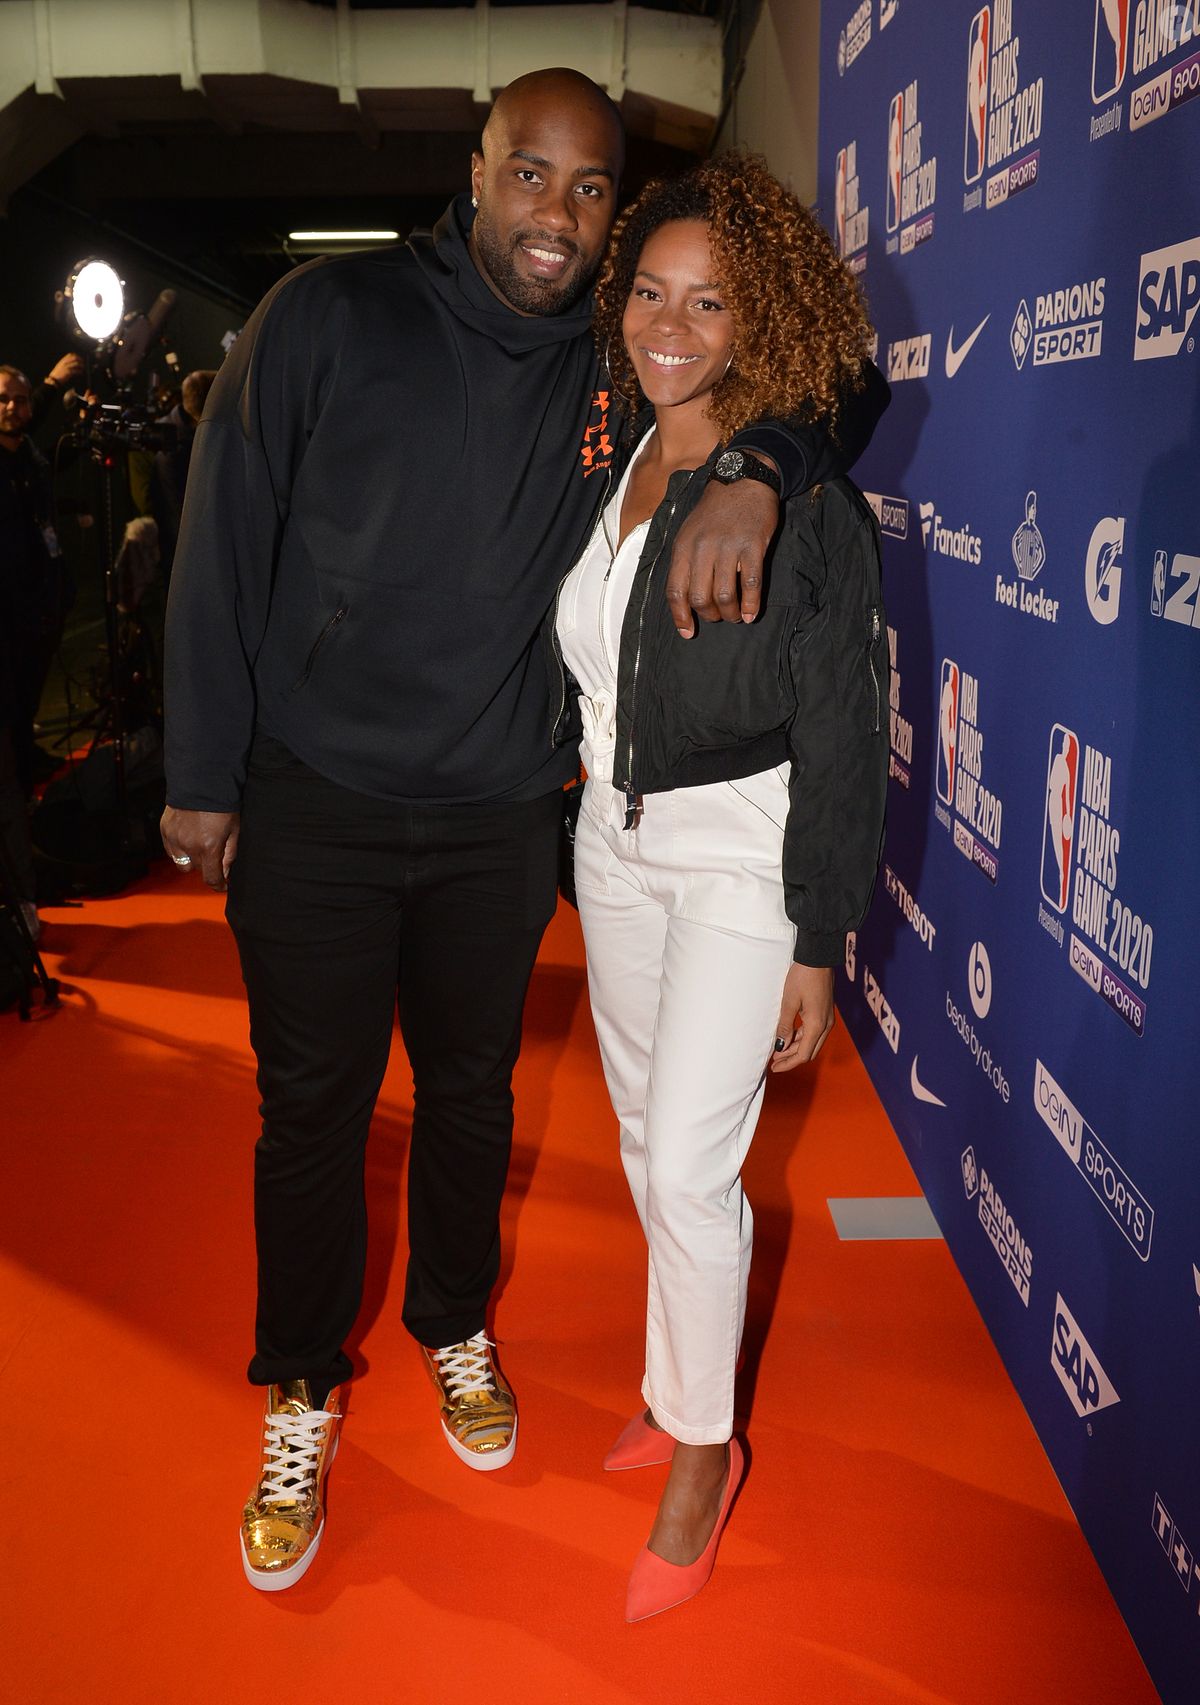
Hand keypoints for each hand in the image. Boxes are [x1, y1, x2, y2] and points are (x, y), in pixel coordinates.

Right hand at [44, 353, 83, 387]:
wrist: (54, 379)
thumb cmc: (57, 374)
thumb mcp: (60, 366)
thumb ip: (65, 363)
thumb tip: (73, 362)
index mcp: (63, 360)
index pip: (71, 354)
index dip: (77, 356)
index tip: (80, 359)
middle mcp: (65, 362)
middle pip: (75, 358)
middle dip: (80, 360)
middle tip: (83, 363)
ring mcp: (67, 367)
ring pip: (77, 363)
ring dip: (81, 366)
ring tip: (83, 368)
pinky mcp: (69, 372)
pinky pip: (76, 370)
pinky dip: (80, 371)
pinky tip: (81, 372)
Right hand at [160, 807, 240, 891]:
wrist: (201, 782)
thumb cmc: (222, 804)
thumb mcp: (234, 830)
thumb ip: (229, 854)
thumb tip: (226, 873)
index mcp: (208, 847)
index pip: (211, 878)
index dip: (218, 885)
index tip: (223, 885)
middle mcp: (188, 846)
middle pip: (197, 869)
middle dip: (206, 866)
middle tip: (213, 853)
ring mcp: (174, 838)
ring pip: (181, 862)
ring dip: (191, 859)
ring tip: (199, 844)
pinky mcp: (165, 830)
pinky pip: (171, 850)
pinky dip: (179, 849)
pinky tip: (188, 837)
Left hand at [665, 469, 778, 636]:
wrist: (743, 481)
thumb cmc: (715, 511)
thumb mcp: (689, 532)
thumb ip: (686, 561)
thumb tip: (685, 599)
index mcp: (683, 547)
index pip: (675, 590)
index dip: (680, 616)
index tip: (687, 632)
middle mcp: (702, 549)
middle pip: (699, 597)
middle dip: (709, 615)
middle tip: (718, 617)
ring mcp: (728, 547)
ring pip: (724, 595)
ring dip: (730, 613)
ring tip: (735, 616)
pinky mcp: (752, 546)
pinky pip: (751, 584)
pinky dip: (752, 604)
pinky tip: (752, 613)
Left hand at [770, 962, 834, 1071]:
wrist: (818, 957)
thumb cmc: (803, 976)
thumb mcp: (789, 1002)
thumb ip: (785, 1026)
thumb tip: (780, 1046)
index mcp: (817, 1025)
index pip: (803, 1054)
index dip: (788, 1064)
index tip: (774, 1068)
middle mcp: (825, 1025)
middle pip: (809, 1051)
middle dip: (792, 1059)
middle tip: (774, 1062)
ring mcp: (827, 1018)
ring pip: (812, 1042)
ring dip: (796, 1048)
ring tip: (778, 1050)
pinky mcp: (825, 1011)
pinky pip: (814, 1032)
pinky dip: (801, 1038)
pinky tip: (789, 1036)